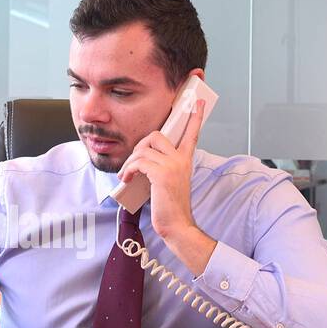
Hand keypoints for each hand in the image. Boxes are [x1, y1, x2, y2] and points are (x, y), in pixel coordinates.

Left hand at [117, 98, 205, 240]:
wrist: (176, 224)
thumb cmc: (169, 206)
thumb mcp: (168, 181)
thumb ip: (162, 165)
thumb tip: (143, 157)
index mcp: (185, 160)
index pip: (192, 134)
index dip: (196, 117)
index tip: (199, 103)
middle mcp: (181, 159)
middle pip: (157, 135)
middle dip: (139, 146)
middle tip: (133, 163)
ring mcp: (172, 165)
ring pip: (143, 150)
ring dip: (129, 162)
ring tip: (127, 175)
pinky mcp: (161, 174)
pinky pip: (139, 162)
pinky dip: (128, 170)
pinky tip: (127, 179)